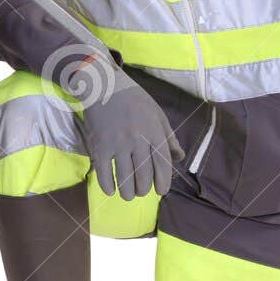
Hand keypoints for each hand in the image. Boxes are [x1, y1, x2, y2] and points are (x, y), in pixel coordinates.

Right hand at [74, 59, 181, 199]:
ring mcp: (117, 144)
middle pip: (144, 176)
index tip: (161, 190)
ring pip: (125, 179)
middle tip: (142, 191)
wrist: (103, 85)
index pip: (163, 164)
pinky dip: (108, 187)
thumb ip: (169, 137)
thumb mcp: (157, 113)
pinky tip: (111, 190)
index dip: (163, 182)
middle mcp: (137, 140)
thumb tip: (179, 157)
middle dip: (144, 190)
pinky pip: (104, 173)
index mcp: (154, 132)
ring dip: (128, 193)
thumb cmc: (134, 99)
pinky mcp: (99, 146)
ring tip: (129, 195)